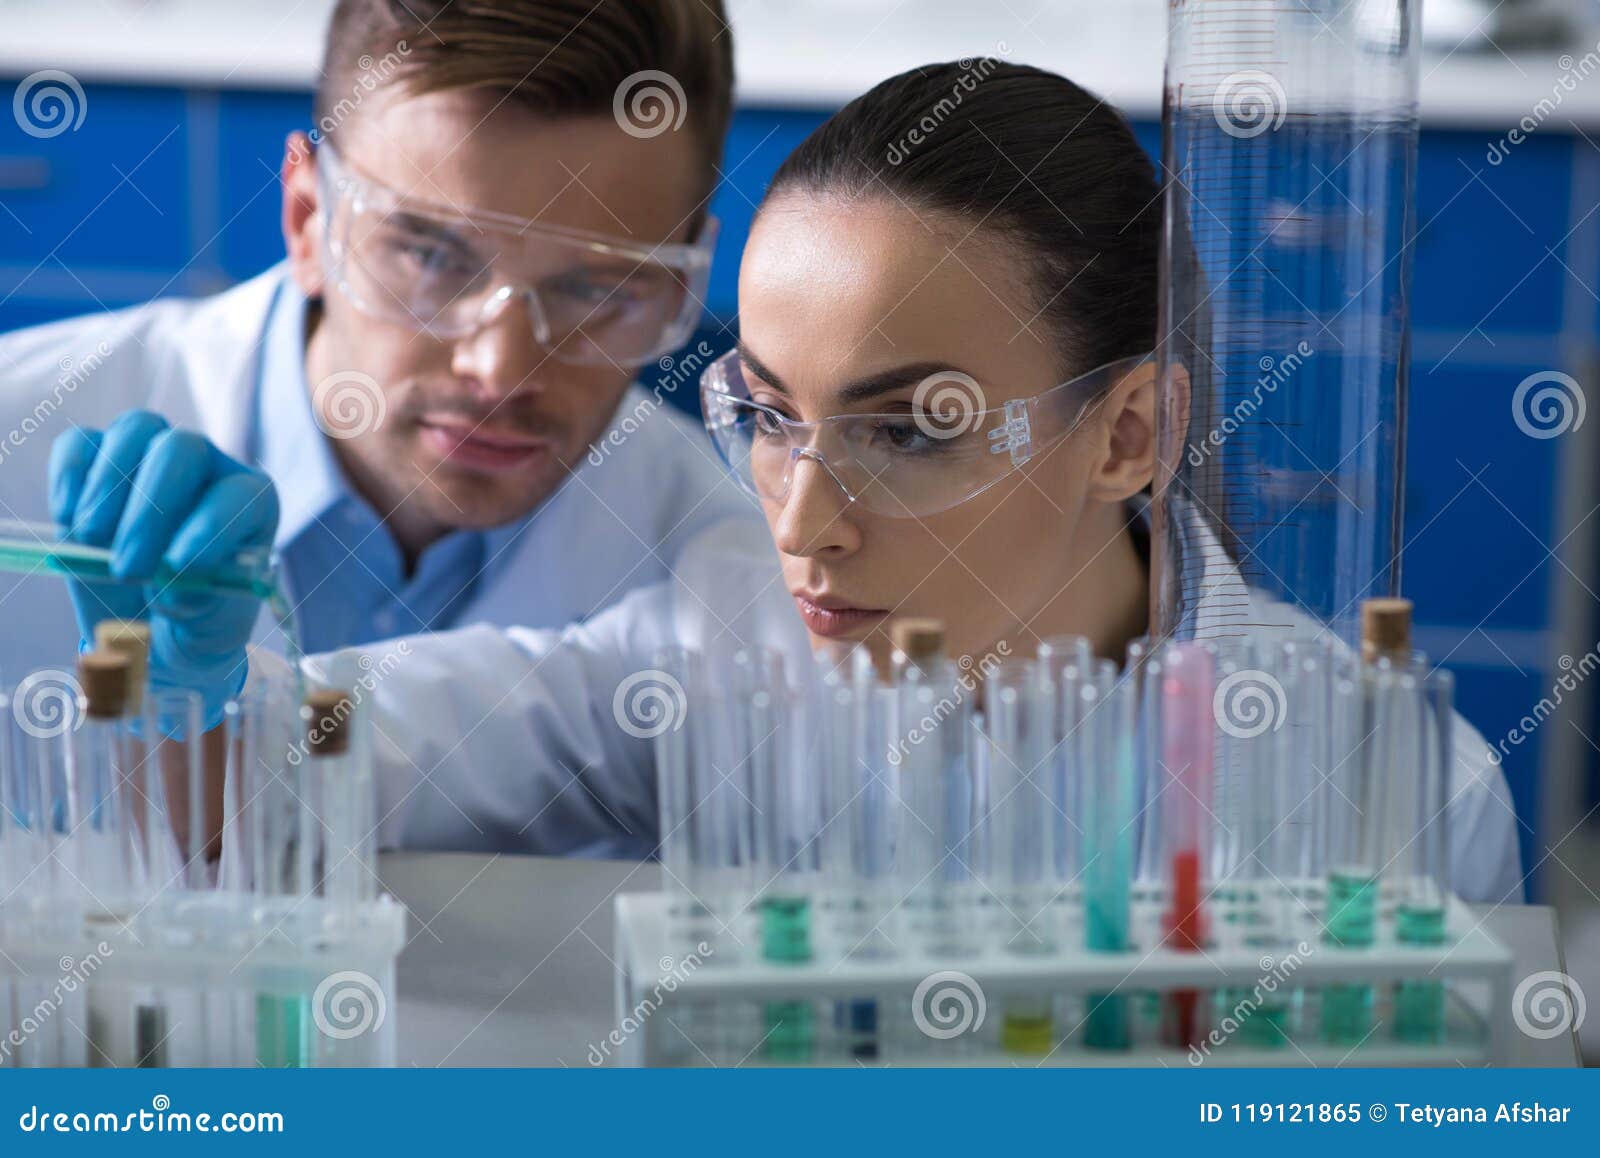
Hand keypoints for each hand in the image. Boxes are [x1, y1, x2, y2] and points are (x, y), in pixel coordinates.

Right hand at [48, 410, 279, 724]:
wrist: (154, 623)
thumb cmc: (195, 616)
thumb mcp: (208, 623)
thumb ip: (198, 602)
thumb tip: (171, 585)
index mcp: (251, 503)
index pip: (240, 494)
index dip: (211, 526)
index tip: (179, 567)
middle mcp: (207, 467)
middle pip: (181, 449)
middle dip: (150, 510)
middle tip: (129, 567)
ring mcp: (153, 455)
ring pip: (136, 431)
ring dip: (108, 488)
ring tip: (94, 540)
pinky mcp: (100, 462)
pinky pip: (82, 442)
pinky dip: (70, 474)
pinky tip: (67, 518)